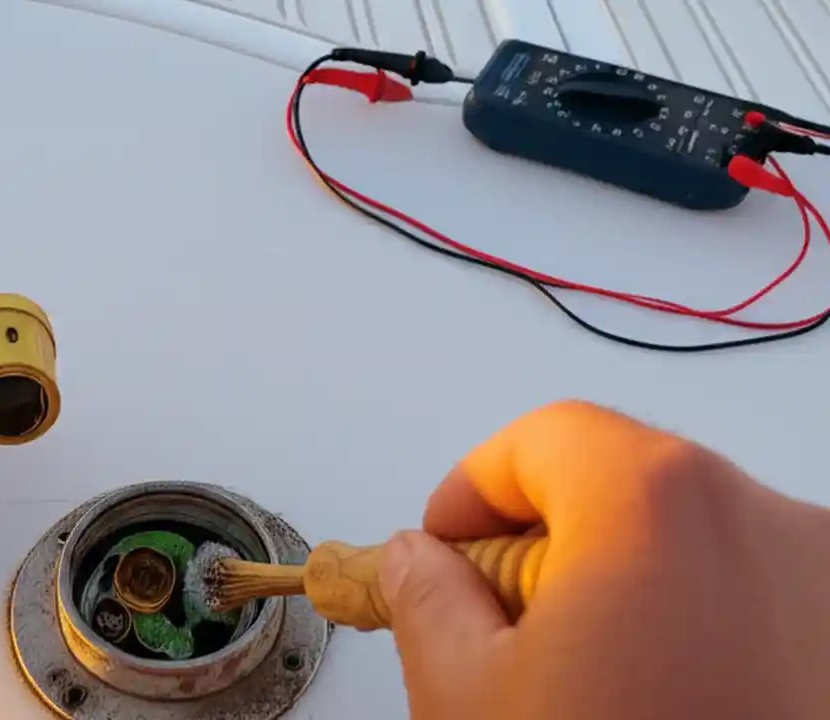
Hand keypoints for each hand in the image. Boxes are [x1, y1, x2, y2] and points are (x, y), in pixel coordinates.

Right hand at [378, 400, 829, 718]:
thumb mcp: (469, 698)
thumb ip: (426, 597)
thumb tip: (418, 560)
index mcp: (659, 507)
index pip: (549, 437)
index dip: (476, 484)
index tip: (446, 543)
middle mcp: (772, 527)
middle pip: (628, 486)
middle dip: (549, 545)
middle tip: (501, 627)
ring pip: (699, 547)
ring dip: (627, 588)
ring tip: (592, 686)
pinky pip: (765, 601)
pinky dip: (702, 628)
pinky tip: (667, 703)